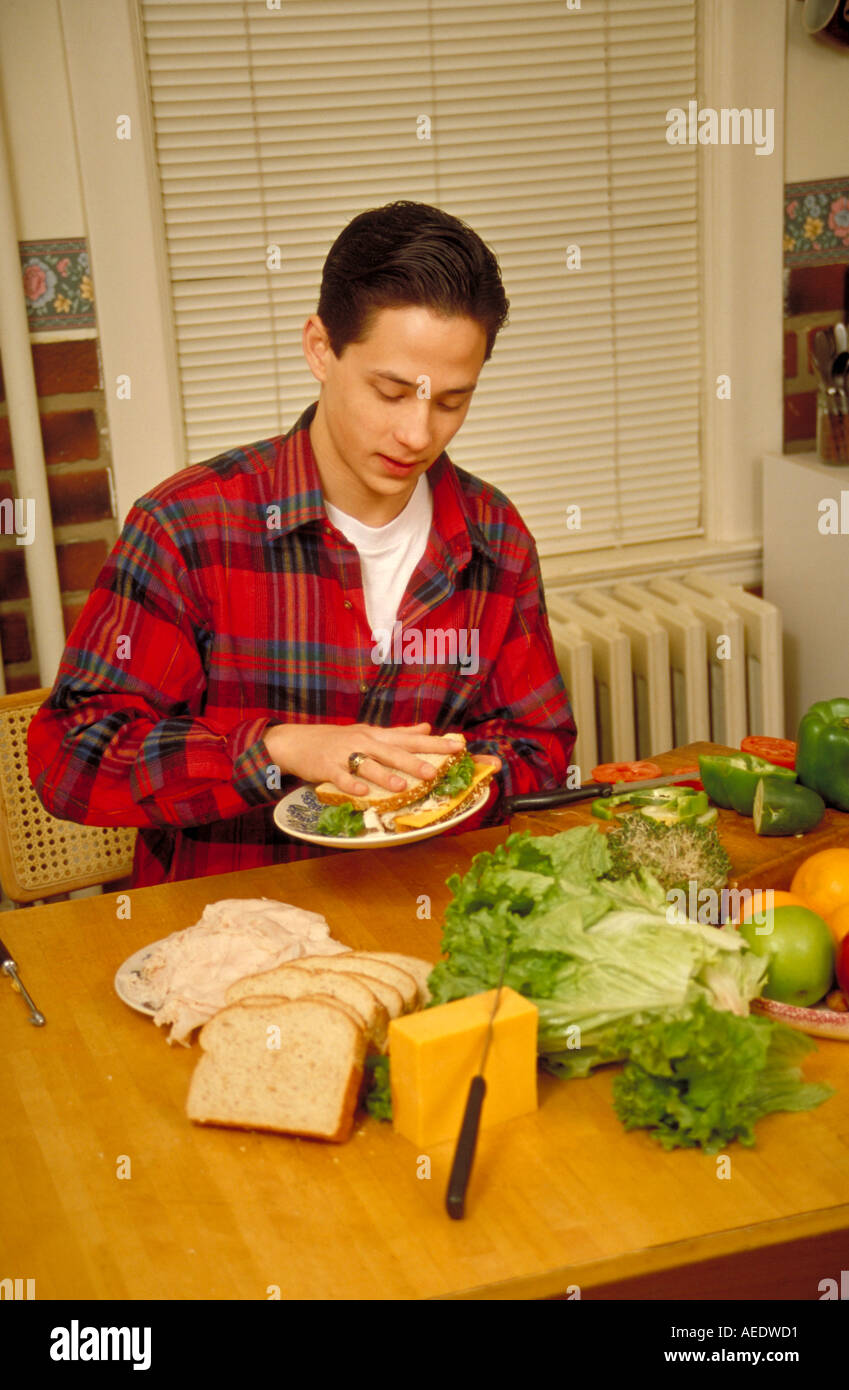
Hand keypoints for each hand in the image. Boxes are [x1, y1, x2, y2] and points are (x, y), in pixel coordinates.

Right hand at [263, 721, 468, 797]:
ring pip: (369, 765)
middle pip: (393, 752)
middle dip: (415, 761)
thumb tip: (427, 726)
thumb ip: (399, 733)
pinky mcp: (327, 767)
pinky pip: (341, 777)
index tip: (458, 746)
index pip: (411, 739)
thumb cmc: (336, 739)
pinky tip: (361, 792)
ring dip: (385, 776)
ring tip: (403, 786)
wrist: (296, 741)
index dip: (434, 743)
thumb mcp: (368, 732)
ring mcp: (345, 754)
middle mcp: (365, 742)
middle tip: (435, 771)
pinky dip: (351, 785)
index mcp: (377, 736)